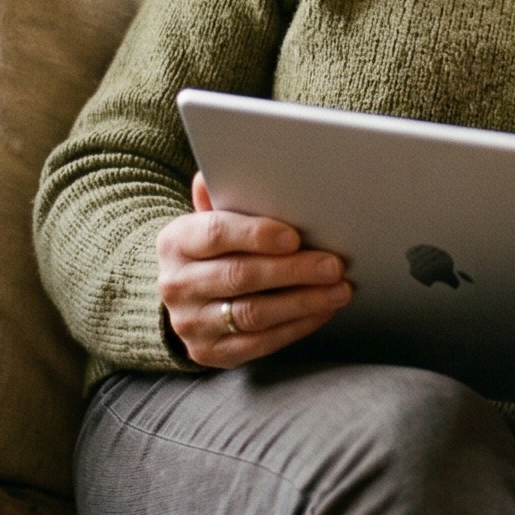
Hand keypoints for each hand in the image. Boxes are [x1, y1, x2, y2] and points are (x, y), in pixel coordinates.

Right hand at [154, 174, 353, 366]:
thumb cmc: (211, 246)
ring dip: (303, 302)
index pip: (215, 234)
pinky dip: (296, 327)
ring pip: (253, 314)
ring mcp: (190, 323)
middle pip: (240, 276)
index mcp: (175, 241)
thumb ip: (225, 192)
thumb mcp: (209, 215)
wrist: (181, 294)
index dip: (257, 234)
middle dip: (293, 270)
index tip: (295, 236)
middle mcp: (176, 284)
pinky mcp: (208, 353)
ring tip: (339, 289)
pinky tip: (322, 311)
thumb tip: (234, 162)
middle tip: (334, 264)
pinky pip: (258, 343)